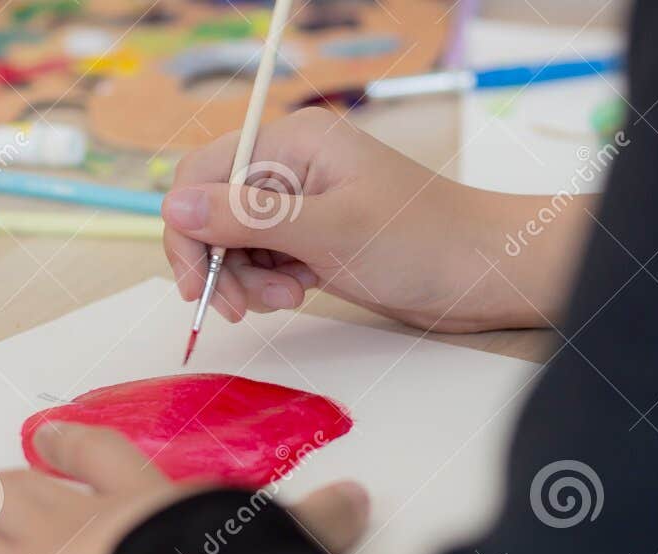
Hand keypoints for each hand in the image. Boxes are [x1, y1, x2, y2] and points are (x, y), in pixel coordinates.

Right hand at [161, 107, 570, 331]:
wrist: (485, 274)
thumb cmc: (423, 242)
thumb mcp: (328, 231)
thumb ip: (247, 219)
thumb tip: (172, 207)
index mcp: (293, 142)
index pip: (203, 174)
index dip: (189, 227)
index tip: (197, 282)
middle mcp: (290, 166)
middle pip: (212, 210)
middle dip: (218, 261)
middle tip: (238, 308)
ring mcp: (300, 203)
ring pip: (233, 242)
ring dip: (245, 279)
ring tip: (286, 298)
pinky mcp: (311, 237)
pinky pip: (260, 259)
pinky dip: (265, 284)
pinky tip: (297, 293)